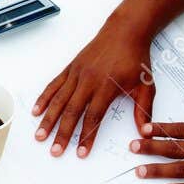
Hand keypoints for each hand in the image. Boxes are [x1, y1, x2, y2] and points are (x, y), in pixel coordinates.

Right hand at [33, 15, 154, 156]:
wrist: (125, 31)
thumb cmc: (135, 58)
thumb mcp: (147, 85)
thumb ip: (144, 110)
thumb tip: (145, 132)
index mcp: (107, 86)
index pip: (94, 116)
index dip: (86, 136)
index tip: (81, 152)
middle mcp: (88, 80)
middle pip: (72, 112)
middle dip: (62, 134)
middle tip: (55, 151)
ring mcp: (77, 74)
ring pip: (59, 100)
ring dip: (48, 120)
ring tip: (39, 136)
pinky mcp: (71, 68)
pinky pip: (54, 85)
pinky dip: (44, 99)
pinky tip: (36, 111)